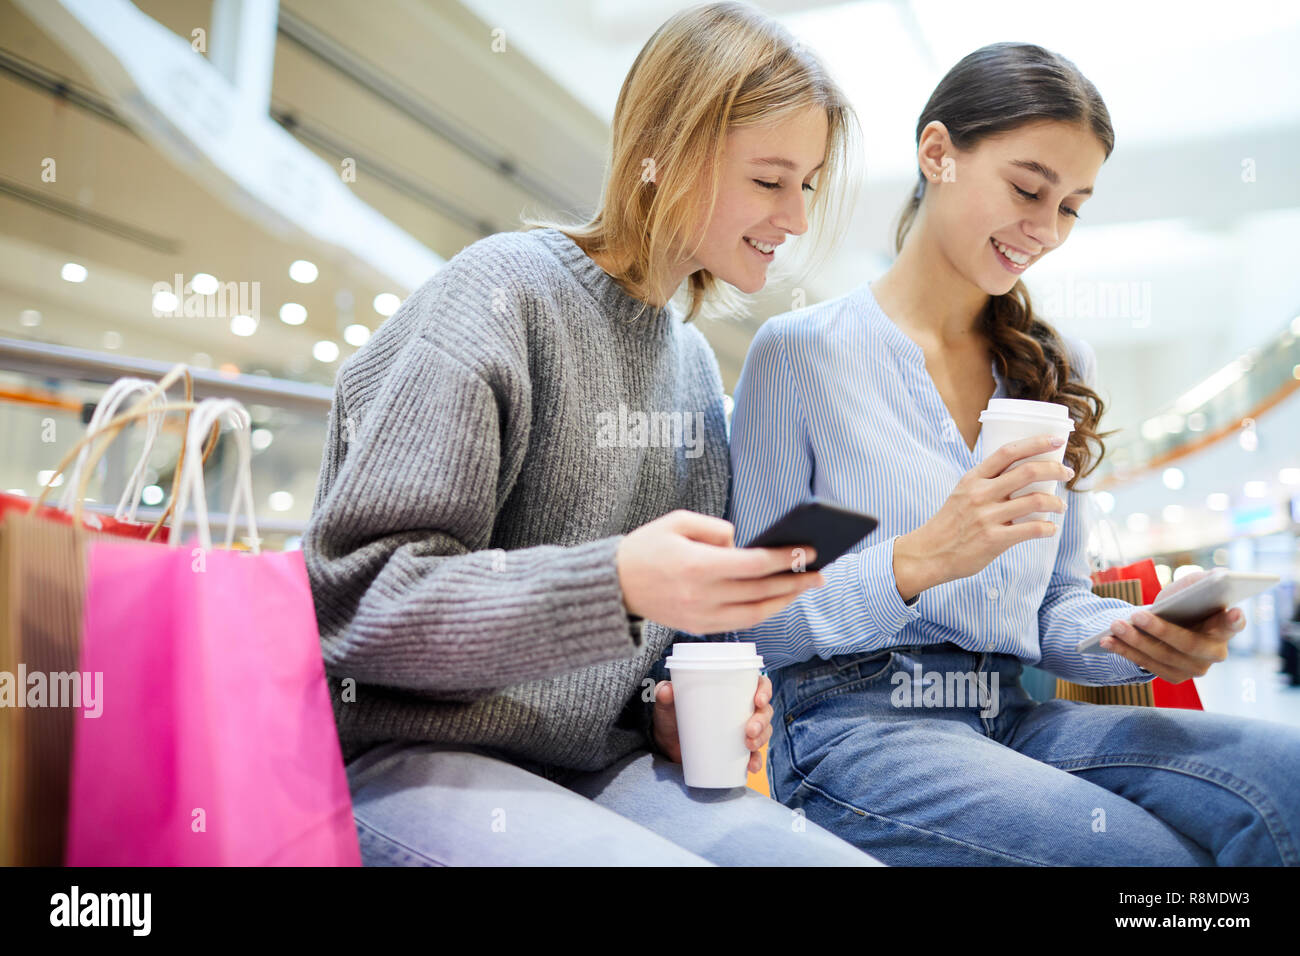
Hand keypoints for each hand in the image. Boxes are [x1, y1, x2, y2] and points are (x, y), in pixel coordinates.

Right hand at [617, 510, 825, 633]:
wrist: (612, 586)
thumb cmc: (646, 547)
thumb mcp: (678, 521)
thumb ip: (716, 528)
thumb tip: (744, 544)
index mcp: (697, 566)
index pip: (753, 564)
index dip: (785, 558)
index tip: (809, 550)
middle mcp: (702, 596)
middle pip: (761, 590)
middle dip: (795, 581)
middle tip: (821, 572)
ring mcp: (701, 616)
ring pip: (756, 613)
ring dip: (785, 600)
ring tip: (806, 587)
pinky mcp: (699, 628)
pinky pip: (741, 622)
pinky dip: (764, 612)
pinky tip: (779, 600)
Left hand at [650, 675, 773, 774]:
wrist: (666, 745)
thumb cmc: (671, 716)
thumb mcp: (666, 705)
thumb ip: (664, 694)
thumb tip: (667, 689)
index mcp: (731, 690)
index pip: (757, 684)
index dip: (764, 689)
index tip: (758, 700)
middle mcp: (741, 709)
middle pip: (764, 710)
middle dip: (762, 720)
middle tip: (750, 730)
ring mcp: (741, 731)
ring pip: (764, 731)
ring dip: (762, 738)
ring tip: (749, 745)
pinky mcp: (738, 751)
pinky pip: (754, 755)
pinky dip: (756, 761)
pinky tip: (751, 766)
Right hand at [892, 434, 1073, 601]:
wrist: (929, 553)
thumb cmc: (950, 523)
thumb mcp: (962, 494)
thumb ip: (987, 484)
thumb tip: (1022, 476)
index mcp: (973, 478)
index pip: (1008, 452)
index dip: (1036, 442)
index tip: (1056, 440)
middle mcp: (981, 494)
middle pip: (1028, 472)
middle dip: (1055, 469)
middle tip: (1066, 472)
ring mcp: (987, 517)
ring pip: (1035, 500)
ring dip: (1055, 502)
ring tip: (1060, 506)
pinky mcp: (994, 540)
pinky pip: (1031, 529)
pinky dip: (1047, 528)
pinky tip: (1050, 528)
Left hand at [1101, 571, 1246, 681]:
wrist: (1167, 624)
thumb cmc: (1182, 604)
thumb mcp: (1188, 589)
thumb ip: (1200, 583)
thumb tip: (1215, 575)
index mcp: (1224, 627)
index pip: (1233, 623)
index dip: (1234, 620)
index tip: (1234, 612)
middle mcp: (1215, 652)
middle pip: (1188, 644)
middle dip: (1160, 630)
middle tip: (1136, 615)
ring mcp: (1196, 668)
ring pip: (1163, 656)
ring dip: (1135, 641)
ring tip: (1114, 625)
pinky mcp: (1175, 676)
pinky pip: (1148, 665)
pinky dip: (1126, 652)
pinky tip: (1107, 641)